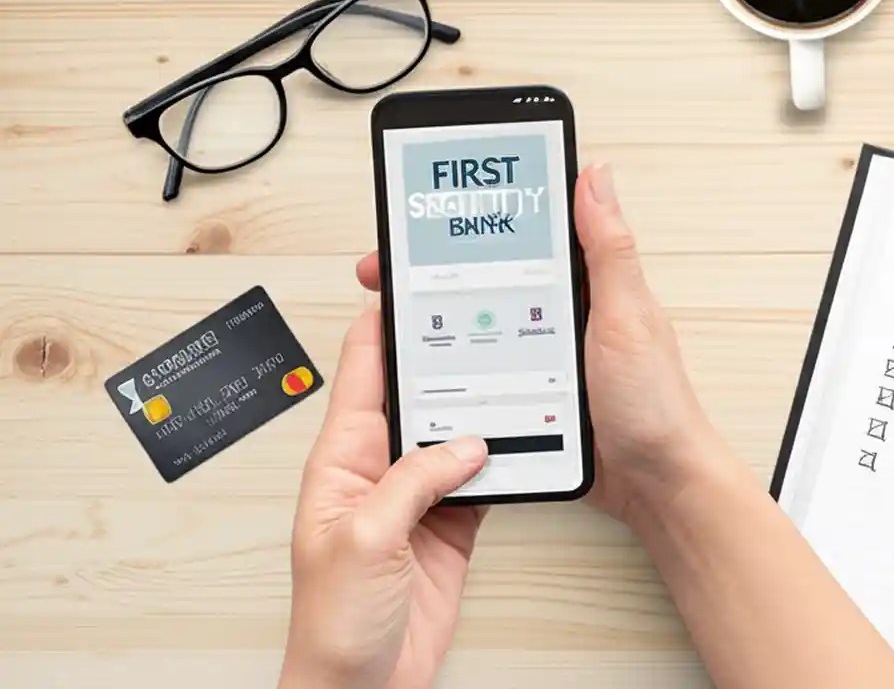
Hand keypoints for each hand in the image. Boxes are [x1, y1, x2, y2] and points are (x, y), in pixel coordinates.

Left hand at [279, 308, 488, 688]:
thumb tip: (464, 444)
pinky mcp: (452, 524)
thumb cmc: (333, 622)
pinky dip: (504, 458)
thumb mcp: (365, 538)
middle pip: (417, 396)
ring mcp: (418, 496)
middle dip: (446, 360)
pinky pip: (483, 476)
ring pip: (456, 432)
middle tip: (481, 321)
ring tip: (512, 376)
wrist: (364, 686)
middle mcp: (380, 469)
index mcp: (341, 460)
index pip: (363, 373)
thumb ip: (414, 480)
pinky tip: (521, 440)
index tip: (407, 284)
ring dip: (482, 410)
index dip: (382, 325)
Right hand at [355, 163, 736, 526]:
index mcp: (587, 286)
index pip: (524, 237)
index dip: (477, 222)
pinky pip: (485, 375)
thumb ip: (608, 251)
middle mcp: (562, 318)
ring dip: (439, 325)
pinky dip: (455, 372)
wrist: (656, 484)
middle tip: (387, 274)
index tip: (430, 215)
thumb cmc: (655, 405)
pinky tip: (426, 373)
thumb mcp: (626, 318)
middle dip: (435, 274)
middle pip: (487, 283)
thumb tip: (595, 176)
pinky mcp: (533, 399)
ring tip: (392, 319)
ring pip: (479, 330)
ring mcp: (544, 359)